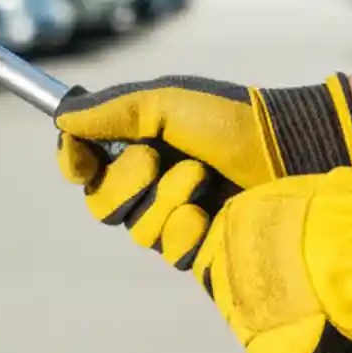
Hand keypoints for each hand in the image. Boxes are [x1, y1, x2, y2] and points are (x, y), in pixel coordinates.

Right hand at [55, 74, 351, 263]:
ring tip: (202, 177)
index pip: (82, 162)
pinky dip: (187, 228)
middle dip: (125, 181)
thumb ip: (112, 111)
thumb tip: (61, 117)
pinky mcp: (199, 247)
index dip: (72, 162)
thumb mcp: (167, 102)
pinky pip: (170, 250)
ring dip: (165, 199)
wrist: (291, 151)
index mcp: (135, 143)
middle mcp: (148, 182)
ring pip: (134, 228)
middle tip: (155, 158)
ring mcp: (173, 217)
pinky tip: (212, 212)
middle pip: (99, 202)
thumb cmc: (232, 119)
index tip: (78, 162)